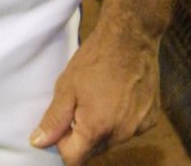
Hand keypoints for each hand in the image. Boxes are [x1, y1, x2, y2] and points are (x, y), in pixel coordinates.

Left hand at [31, 23, 159, 163]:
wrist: (132, 36)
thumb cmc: (96, 58)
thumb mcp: (67, 86)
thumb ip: (54, 119)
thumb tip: (38, 143)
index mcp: (97, 128)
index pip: (74, 159)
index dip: (63, 145)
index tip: (63, 124)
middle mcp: (121, 134)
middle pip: (94, 151)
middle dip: (83, 137)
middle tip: (80, 105)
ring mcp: (139, 127)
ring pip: (112, 140)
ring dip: (103, 128)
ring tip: (101, 98)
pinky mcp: (151, 118)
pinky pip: (130, 129)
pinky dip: (122, 120)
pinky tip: (119, 97)